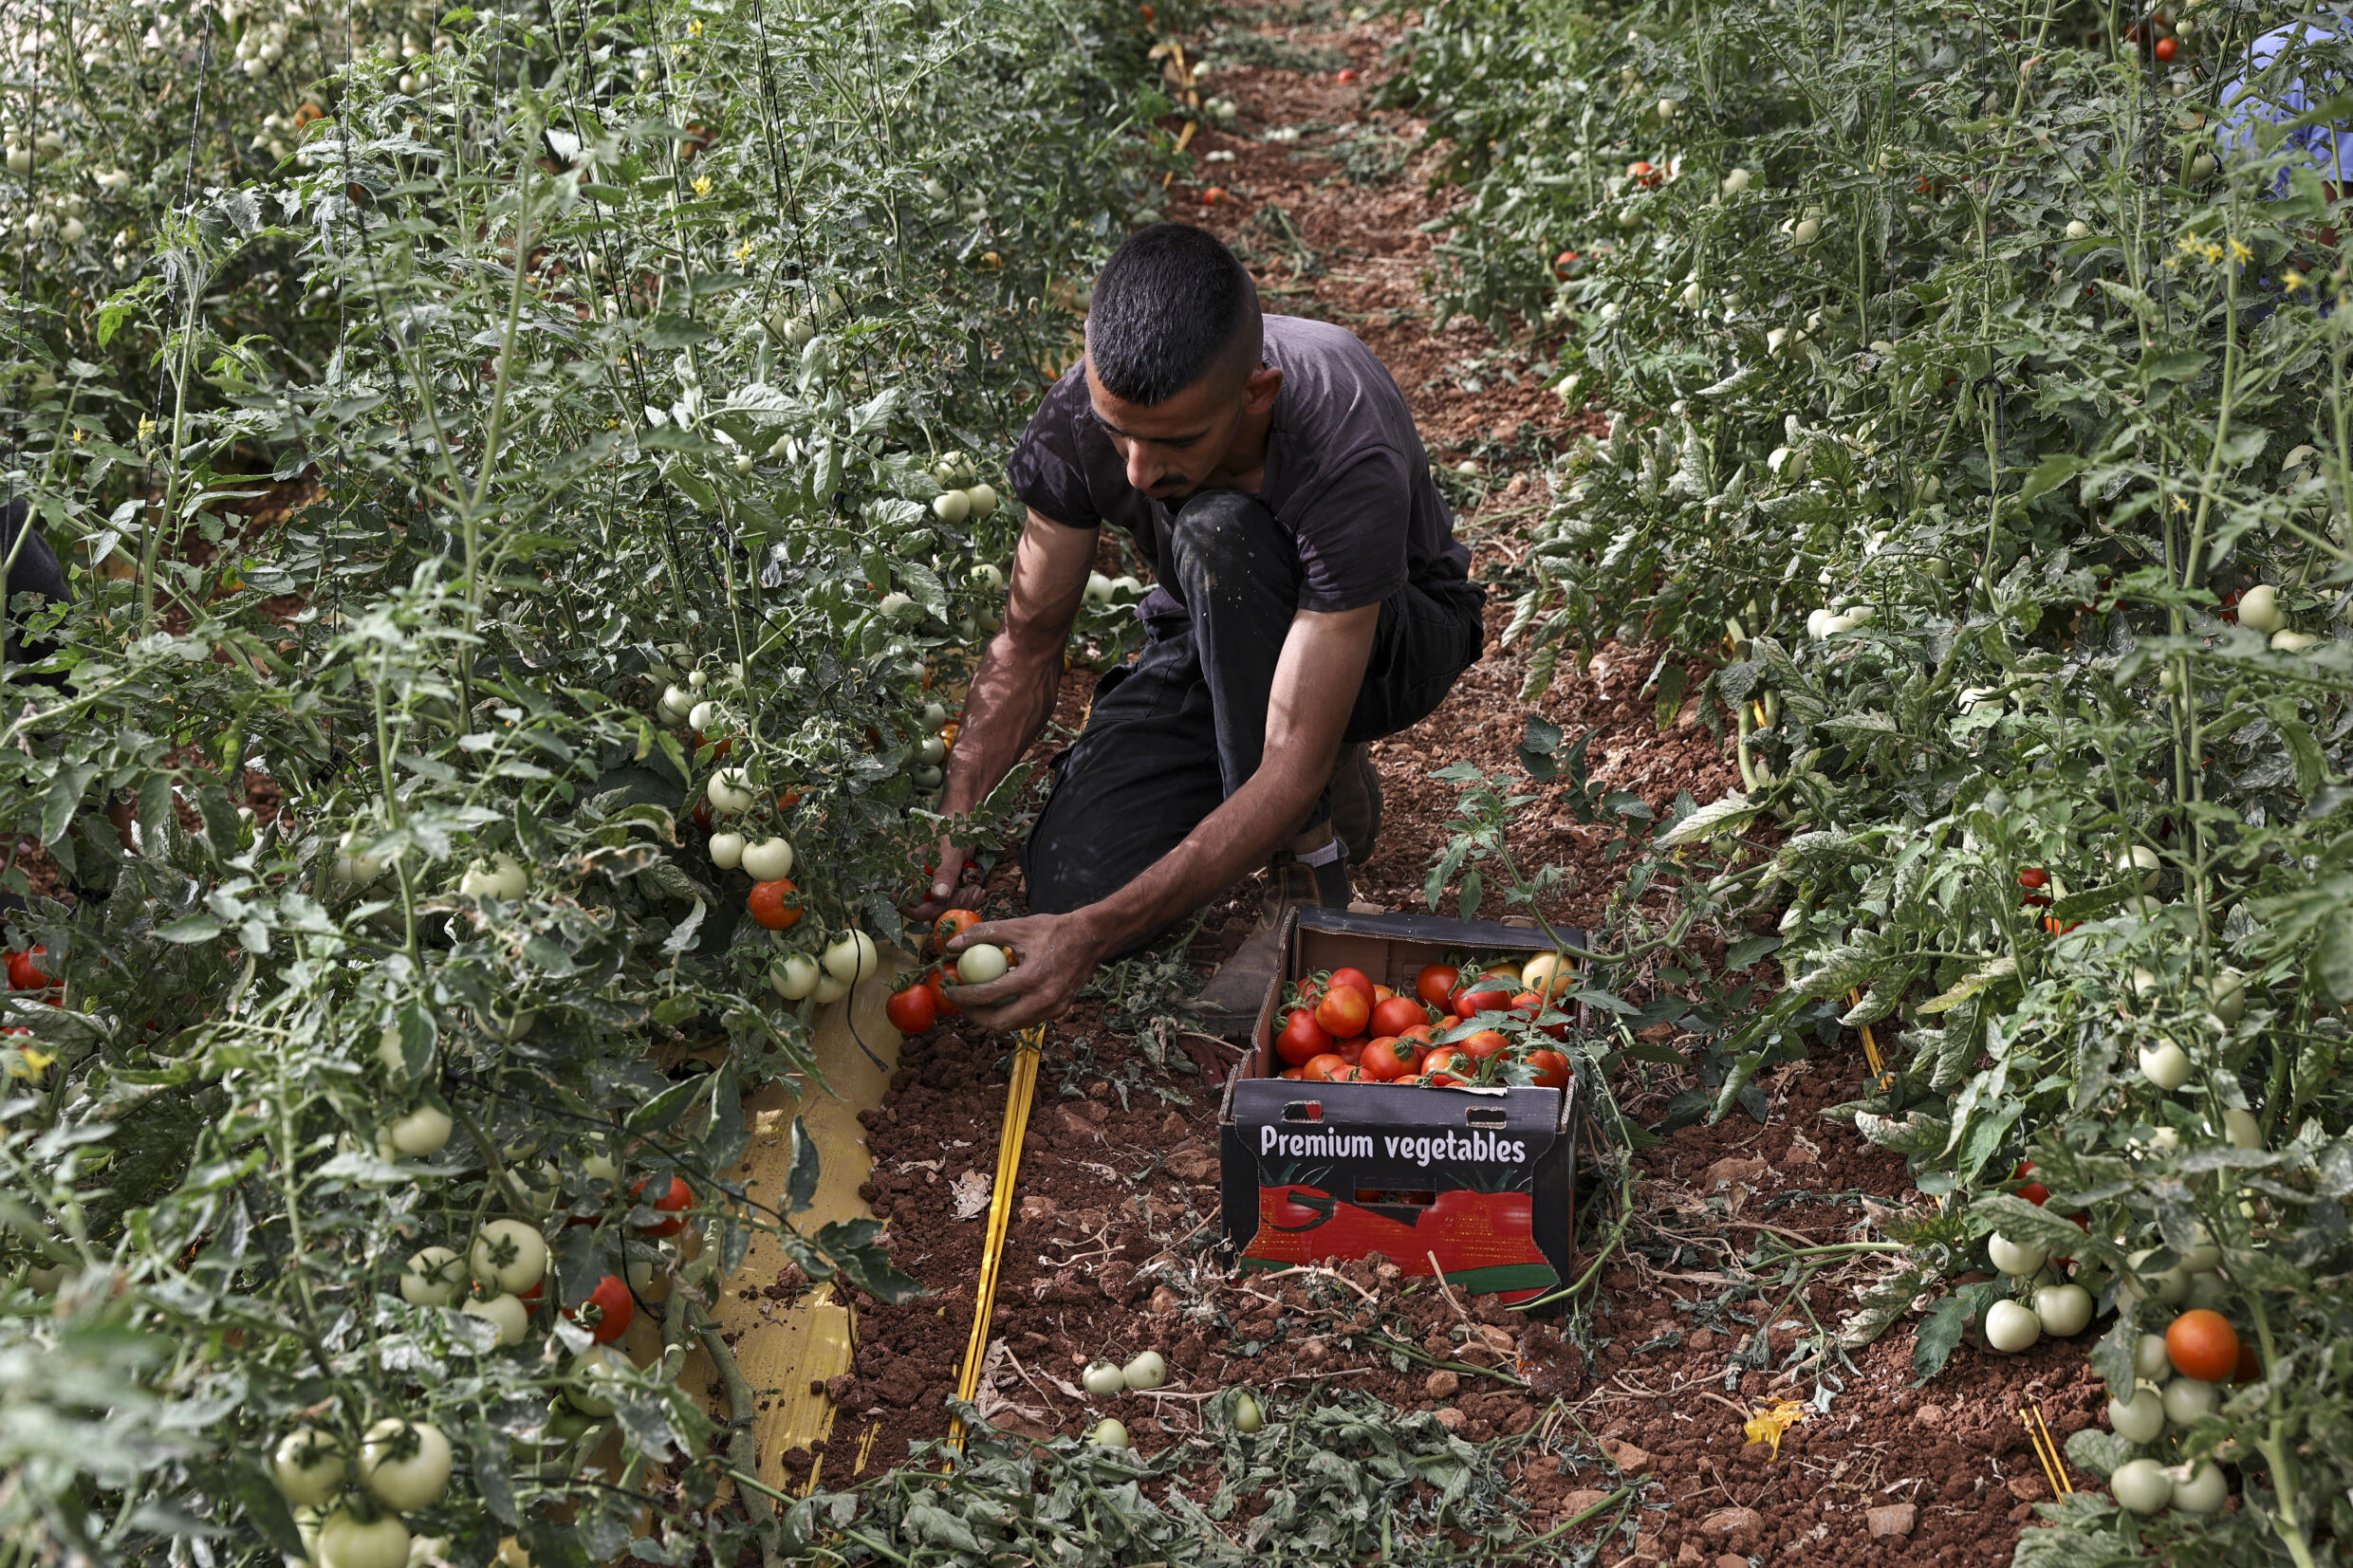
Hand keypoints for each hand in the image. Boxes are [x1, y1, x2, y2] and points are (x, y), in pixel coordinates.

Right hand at [908, 835, 982, 923]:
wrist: (962, 821)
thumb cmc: (952, 829)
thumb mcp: (950, 850)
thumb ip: (944, 873)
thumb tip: (939, 895)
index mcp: (909, 870)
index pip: (908, 901)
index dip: (927, 909)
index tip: (948, 901)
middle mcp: (916, 880)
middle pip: (926, 909)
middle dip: (949, 906)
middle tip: (969, 894)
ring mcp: (929, 884)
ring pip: (940, 908)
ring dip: (960, 904)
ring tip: (976, 891)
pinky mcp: (942, 886)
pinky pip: (950, 901)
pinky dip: (964, 900)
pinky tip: (976, 892)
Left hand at [940, 911, 1107, 1030]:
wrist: (1091, 938)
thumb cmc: (1054, 930)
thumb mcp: (1018, 926)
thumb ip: (984, 934)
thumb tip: (953, 945)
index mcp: (1033, 978)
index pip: (988, 995)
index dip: (962, 995)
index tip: (949, 989)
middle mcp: (1044, 1000)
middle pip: (998, 1023)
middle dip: (973, 1015)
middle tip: (961, 1002)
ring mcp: (1054, 1010)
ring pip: (1012, 1025)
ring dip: (991, 1017)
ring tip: (977, 1001)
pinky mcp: (1059, 1012)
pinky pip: (1027, 1019)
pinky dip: (1009, 1013)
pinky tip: (1000, 999)